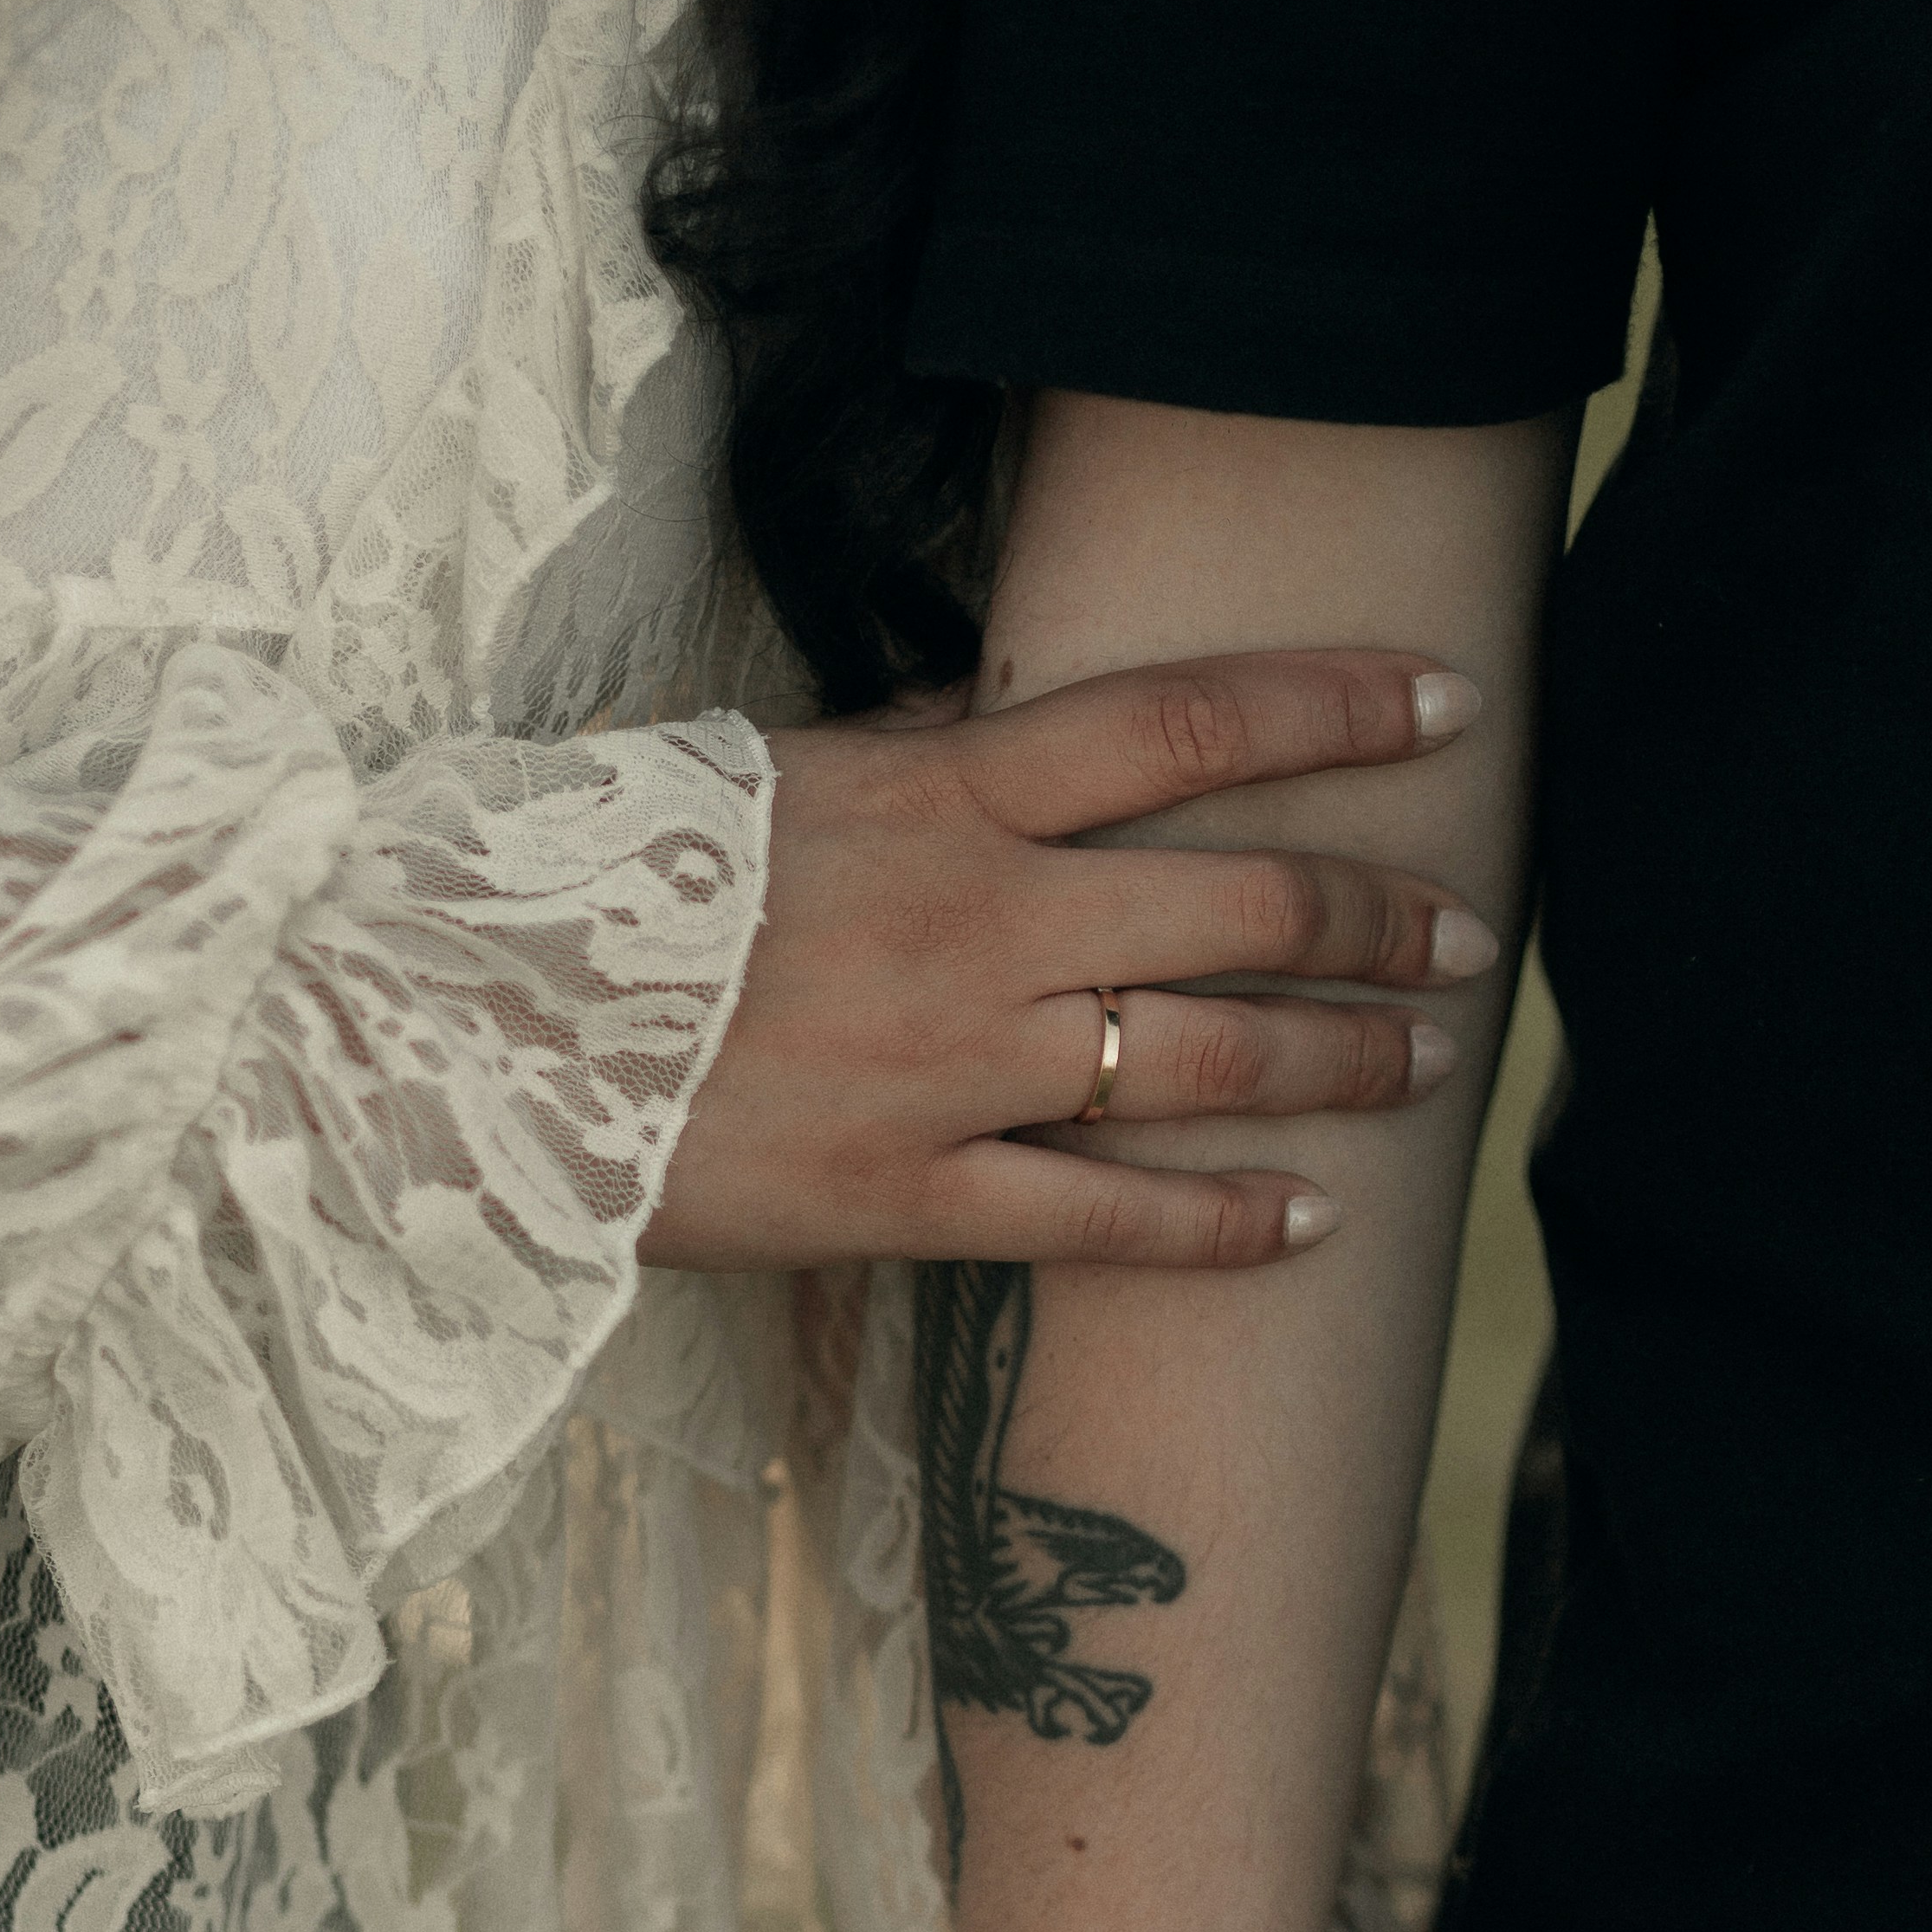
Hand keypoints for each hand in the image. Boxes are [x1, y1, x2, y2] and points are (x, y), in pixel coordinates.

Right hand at [643, 652, 1495, 1276]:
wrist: (459, 1023)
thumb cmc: (611, 886)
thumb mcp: (773, 773)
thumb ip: (918, 751)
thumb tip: (1025, 712)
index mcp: (942, 792)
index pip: (1186, 721)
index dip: (1337, 710)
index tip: (1450, 708)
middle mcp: (976, 919)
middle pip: (1241, 903)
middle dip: (1381, 917)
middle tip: (1473, 932)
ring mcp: (951, 1066)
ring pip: (1204, 1060)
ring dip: (1340, 1061)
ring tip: (1425, 1063)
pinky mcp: (907, 1197)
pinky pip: (1107, 1217)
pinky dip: (1225, 1223)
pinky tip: (1309, 1223)